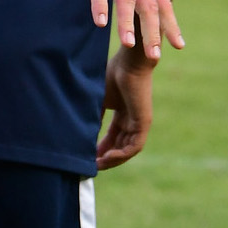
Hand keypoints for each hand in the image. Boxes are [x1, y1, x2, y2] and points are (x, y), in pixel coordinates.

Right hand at [97, 44, 157, 168]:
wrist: (128, 62)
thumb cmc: (113, 75)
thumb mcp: (99, 100)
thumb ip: (94, 117)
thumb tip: (83, 133)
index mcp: (123, 114)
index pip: (113, 137)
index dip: (100, 148)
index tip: (87, 156)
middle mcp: (132, 120)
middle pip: (119, 146)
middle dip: (105, 157)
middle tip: (90, 165)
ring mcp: (139, 123)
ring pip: (127, 149)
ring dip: (113, 159)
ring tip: (97, 165)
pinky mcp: (143, 123)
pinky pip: (134, 146)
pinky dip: (122, 154)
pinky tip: (107, 158)